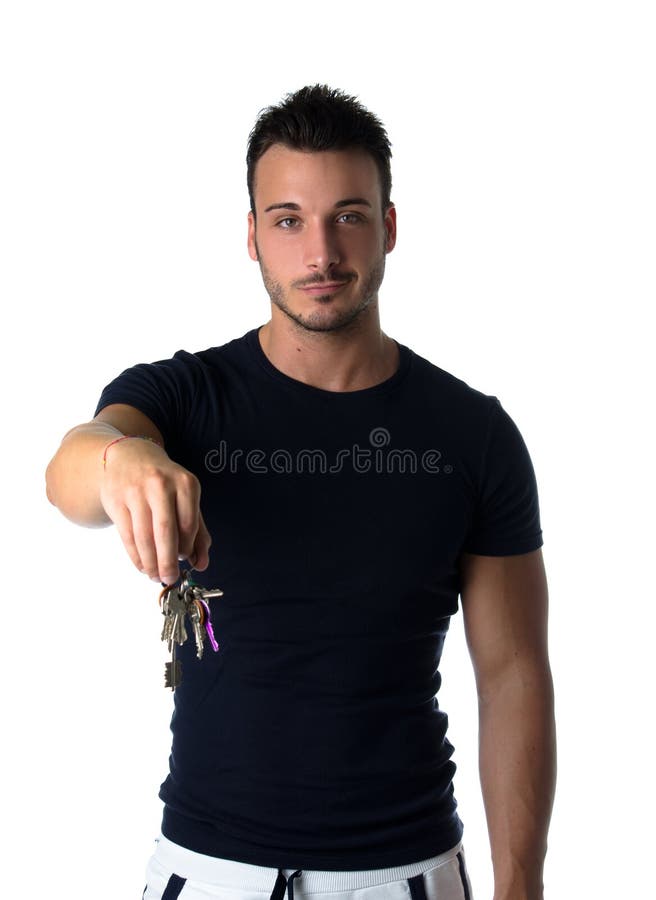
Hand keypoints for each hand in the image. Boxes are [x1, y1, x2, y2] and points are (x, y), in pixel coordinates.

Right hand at [98, 437, 211, 583]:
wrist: (131, 457)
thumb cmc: (165, 484)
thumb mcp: (187, 500)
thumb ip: (198, 532)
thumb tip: (202, 564)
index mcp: (185, 483)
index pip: (188, 524)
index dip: (186, 547)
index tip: (183, 559)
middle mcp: (160, 483)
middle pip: (165, 531)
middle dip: (168, 561)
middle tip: (170, 578)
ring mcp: (135, 490)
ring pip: (143, 536)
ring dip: (150, 562)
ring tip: (155, 575)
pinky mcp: (115, 500)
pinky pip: (127, 535)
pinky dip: (135, 556)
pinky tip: (142, 565)